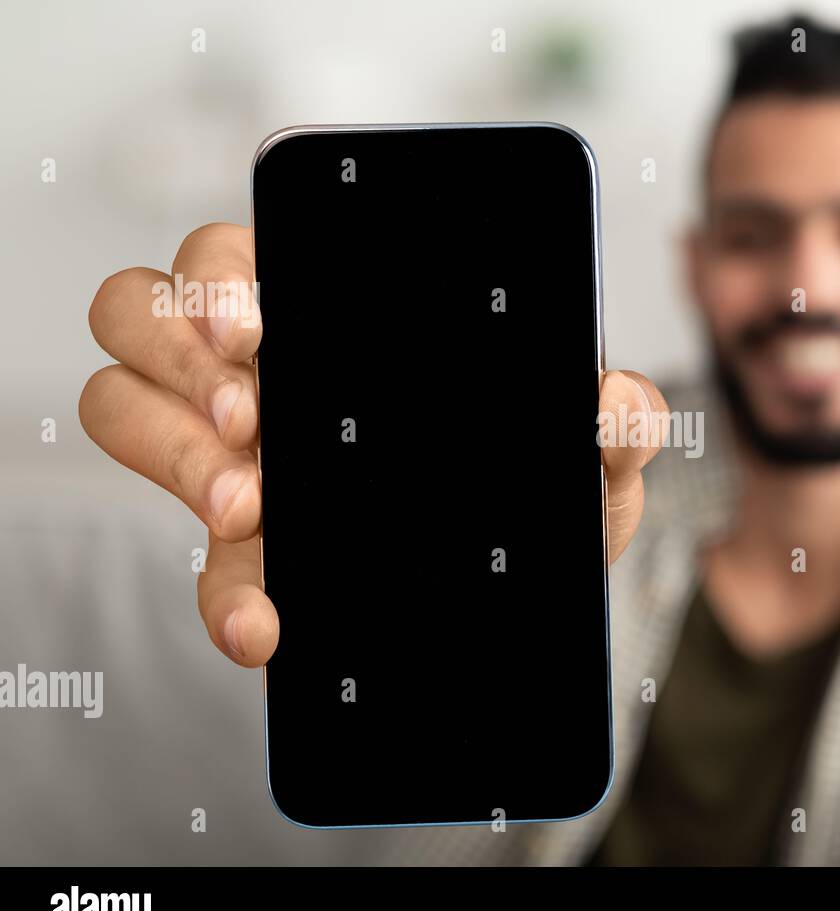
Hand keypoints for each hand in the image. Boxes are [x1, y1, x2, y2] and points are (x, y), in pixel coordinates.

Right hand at [79, 222, 667, 667]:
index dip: (220, 277)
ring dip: (171, 452)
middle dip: (180, 356)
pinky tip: (267, 627)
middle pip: (144, 312)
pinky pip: (194, 570)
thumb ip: (621, 418)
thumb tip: (611, 402)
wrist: (535, 603)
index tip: (261, 325)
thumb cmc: (552, 495)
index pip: (235, 257)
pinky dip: (219, 598)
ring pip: (122, 408)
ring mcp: (242, 463)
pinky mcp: (248, 561)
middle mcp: (270, 376)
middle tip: (254, 417)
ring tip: (251, 504)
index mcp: (339, 320)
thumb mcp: (598, 457)